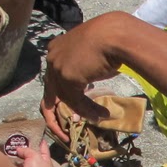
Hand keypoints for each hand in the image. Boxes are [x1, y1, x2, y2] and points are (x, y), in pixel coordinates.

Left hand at [41, 15, 123, 139]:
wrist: (115, 35)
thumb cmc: (110, 40)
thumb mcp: (93, 56)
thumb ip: (85, 70)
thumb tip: (88, 85)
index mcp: (57, 49)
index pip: (53, 79)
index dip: (61, 97)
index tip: (73, 108)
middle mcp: (53, 58)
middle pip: (51, 92)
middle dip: (58, 115)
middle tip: (66, 131)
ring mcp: (58, 67)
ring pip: (66, 99)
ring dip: (84, 111)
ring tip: (100, 117)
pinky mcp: (66, 77)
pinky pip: (75, 101)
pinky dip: (88, 111)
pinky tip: (101, 114)